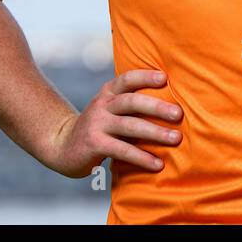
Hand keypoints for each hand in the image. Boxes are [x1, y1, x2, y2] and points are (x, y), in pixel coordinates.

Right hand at [42, 69, 183, 177]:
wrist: (62, 147)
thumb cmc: (98, 127)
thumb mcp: (110, 109)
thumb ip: (131, 104)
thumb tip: (172, 105)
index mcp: (108, 93)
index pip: (127, 79)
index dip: (145, 76)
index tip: (165, 78)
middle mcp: (102, 105)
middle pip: (132, 101)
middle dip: (157, 107)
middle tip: (178, 114)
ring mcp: (97, 124)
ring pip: (130, 126)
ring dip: (155, 133)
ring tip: (176, 138)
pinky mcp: (94, 144)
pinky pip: (122, 150)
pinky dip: (141, 157)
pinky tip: (158, 164)